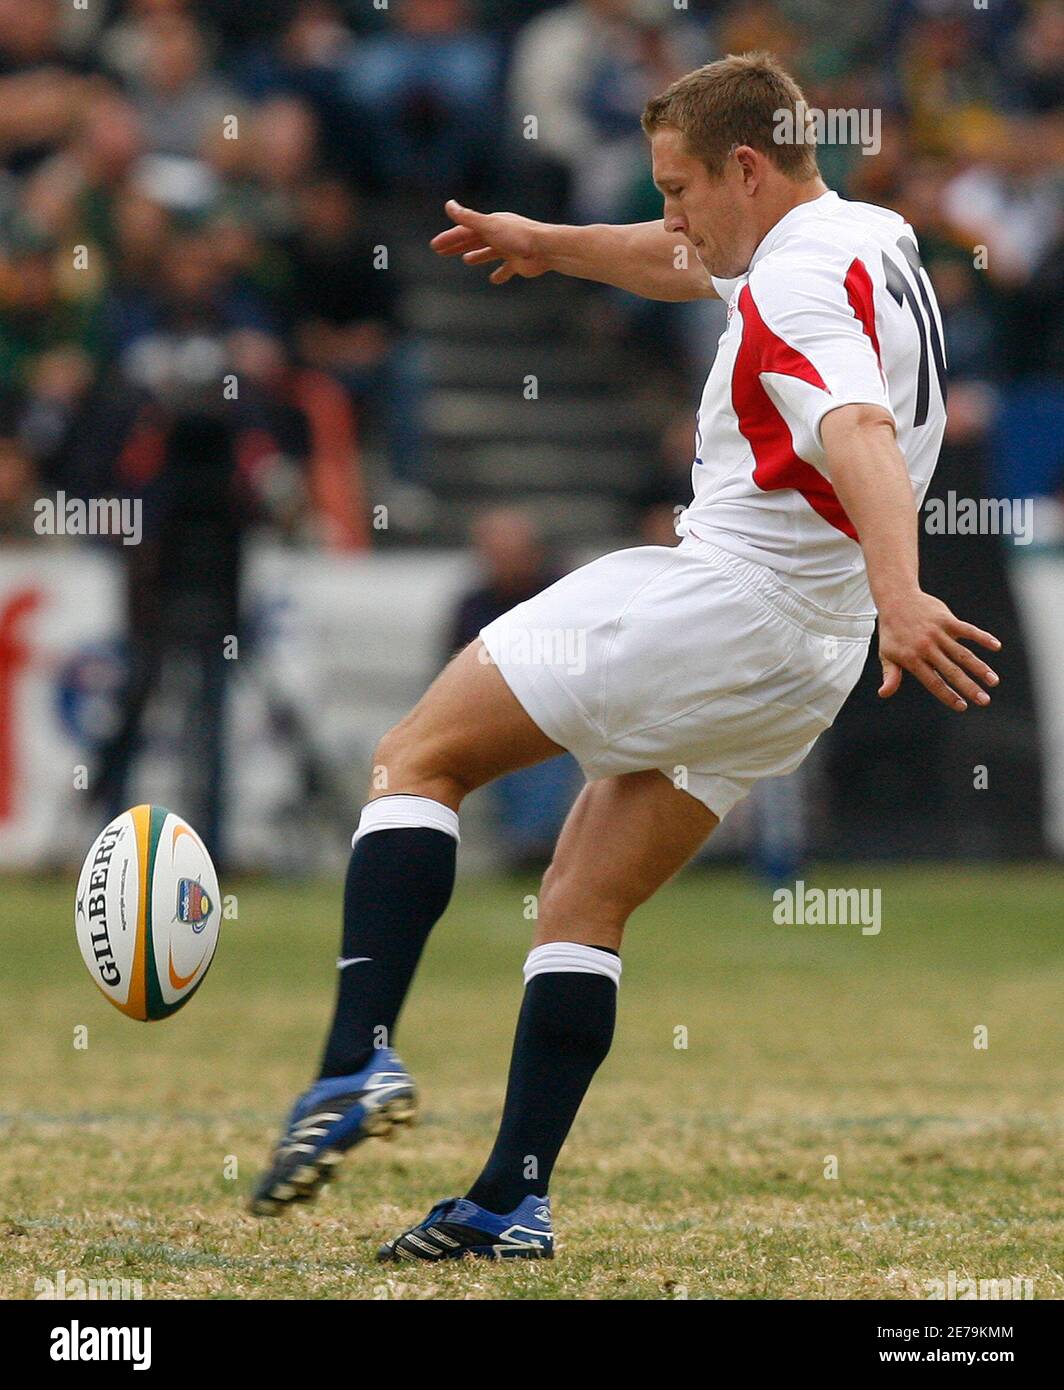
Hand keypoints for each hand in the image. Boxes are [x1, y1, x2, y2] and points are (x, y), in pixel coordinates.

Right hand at [430, 200, 549, 284]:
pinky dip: (499, 274)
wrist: (546, 249)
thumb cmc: (517, 236)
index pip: (464, 231)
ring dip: (477, 255)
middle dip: (457, 245)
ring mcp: (509, 248)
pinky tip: (494, 279)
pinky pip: (507, 269)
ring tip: (466, 260)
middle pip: (474, 240)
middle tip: (441, 252)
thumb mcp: (489, 226)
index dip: (449, 238)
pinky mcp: (519, 263)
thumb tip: (448, 205)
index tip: (435, 246)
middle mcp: (499, 234)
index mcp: (491, 224)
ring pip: (489, 252)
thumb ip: (468, 218)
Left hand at [877, 591, 1000, 710]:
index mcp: (912, 659)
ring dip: (980, 667)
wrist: (896, 600)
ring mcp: (938, 633)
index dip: (948, 695)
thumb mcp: (886, 654)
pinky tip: (996, 646)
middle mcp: (927, 647)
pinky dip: (982, 637)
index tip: (962, 706)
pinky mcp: (946, 620)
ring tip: (993, 681)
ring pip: (963, 653)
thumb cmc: (892, 631)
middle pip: (951, 671)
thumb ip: (890, 675)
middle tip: (984, 701)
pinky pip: (967, 630)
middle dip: (969, 687)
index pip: (933, 682)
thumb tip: (884, 694)